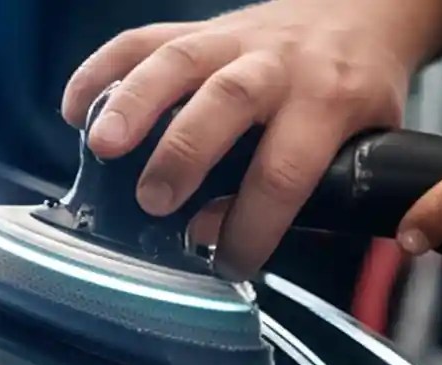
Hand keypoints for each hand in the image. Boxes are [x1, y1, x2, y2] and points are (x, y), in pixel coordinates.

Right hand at [61, 0, 422, 279]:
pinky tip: (76, 107)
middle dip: (184, 152)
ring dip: (133, 102)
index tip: (228, 262)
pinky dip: (103, 70)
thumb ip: (303, 197)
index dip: (252, 226)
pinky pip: (144, 39)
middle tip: (152, 200)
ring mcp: (235, 40)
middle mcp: (279, 65)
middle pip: (229, 100)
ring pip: (180, 59)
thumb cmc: (357, 90)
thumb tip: (211, 230)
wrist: (364, 9)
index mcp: (330, 102)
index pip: (286, 171)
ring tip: (100, 146)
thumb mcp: (359, 148)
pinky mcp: (200, 27)